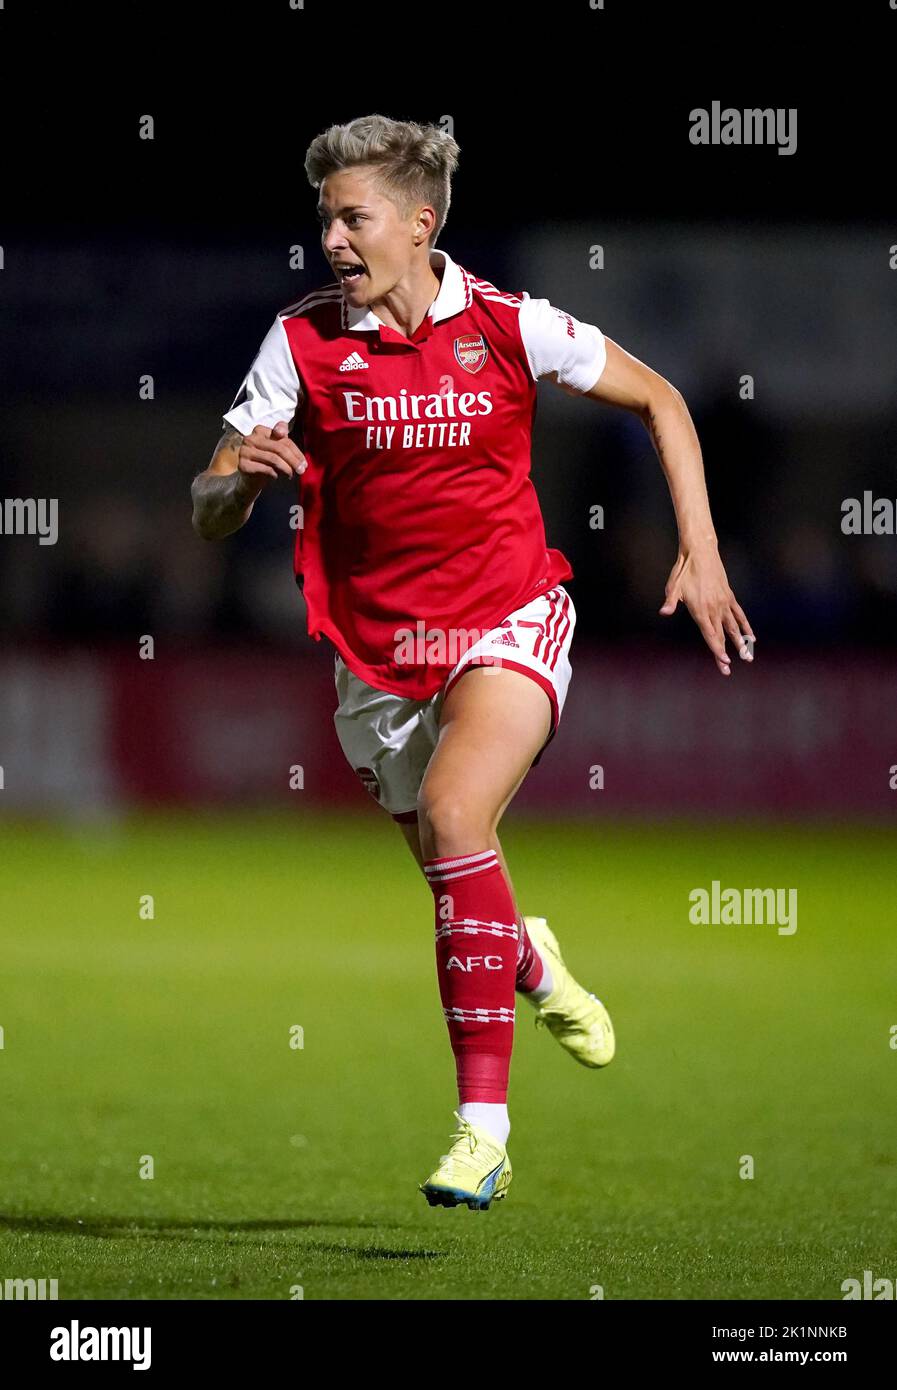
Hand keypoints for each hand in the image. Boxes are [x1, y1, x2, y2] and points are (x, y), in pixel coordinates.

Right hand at [235, 421, 306, 500]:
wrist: (250, 480)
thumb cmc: (266, 462)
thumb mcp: (277, 450)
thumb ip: (283, 441)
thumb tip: (284, 432)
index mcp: (260, 430)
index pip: (283, 438)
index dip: (296, 451)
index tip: (304, 463)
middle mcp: (250, 438)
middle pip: (279, 448)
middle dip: (293, 461)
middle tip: (301, 471)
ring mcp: (244, 451)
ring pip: (273, 458)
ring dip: (286, 468)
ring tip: (291, 475)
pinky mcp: (243, 464)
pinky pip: (265, 468)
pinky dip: (274, 474)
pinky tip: (276, 476)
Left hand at [660, 546, 754, 675]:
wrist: (701, 552)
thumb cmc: (684, 570)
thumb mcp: (673, 586)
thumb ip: (670, 601)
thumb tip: (664, 612)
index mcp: (700, 609)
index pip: (710, 634)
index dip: (717, 649)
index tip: (724, 662)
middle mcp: (714, 608)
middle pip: (722, 635)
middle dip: (725, 654)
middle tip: (727, 670)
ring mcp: (724, 603)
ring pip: (734, 627)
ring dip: (741, 643)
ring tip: (747, 657)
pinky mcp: (729, 596)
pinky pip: (739, 614)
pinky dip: (745, 625)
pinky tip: (752, 636)